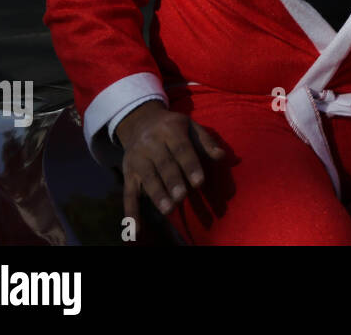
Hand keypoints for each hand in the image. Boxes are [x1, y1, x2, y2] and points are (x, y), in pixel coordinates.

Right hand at [116, 101, 225, 223]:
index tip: (199, 183)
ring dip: (157, 194)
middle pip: (163, 164)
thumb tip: (222, 156)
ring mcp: (137, 158)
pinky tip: (135, 229)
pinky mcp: (128, 172)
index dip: (190, 166)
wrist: (140, 120)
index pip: (182, 149)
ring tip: (168, 210)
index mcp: (170, 130)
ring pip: (147, 177)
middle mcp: (150, 143)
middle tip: (181, 197)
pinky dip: (131, 211)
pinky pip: (129, 193)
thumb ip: (207, 141)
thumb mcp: (191, 126)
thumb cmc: (173, 127)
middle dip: (172, 182)